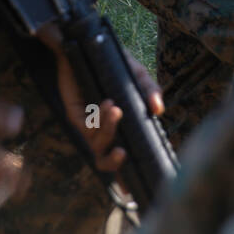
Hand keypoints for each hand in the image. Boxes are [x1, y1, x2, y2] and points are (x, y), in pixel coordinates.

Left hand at [55, 46, 163, 177]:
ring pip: (97, 145)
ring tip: (116, 109)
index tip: (135, 188)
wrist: (84, 45)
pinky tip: (108, 102)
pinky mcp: (74, 115)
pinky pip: (87, 127)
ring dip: (109, 130)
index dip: (127, 176)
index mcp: (120, 128)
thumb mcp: (136, 75)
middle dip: (114, 164)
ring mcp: (88, 125)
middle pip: (105, 163)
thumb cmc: (113, 63)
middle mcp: (103, 131)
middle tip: (124, 153)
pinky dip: (99, 118)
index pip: (123, 158)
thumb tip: (159, 110)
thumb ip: (149, 91)